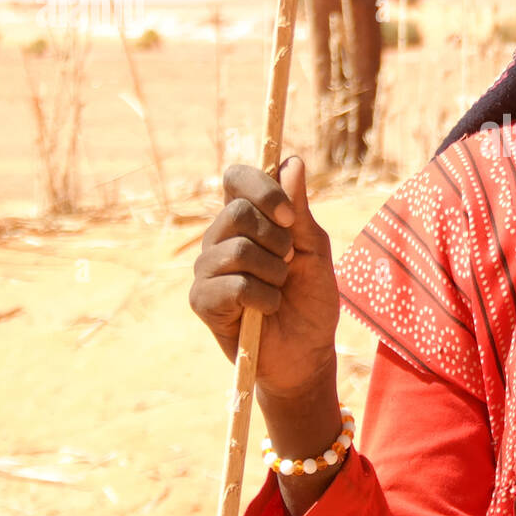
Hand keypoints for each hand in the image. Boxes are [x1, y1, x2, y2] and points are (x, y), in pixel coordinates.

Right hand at [189, 156, 339, 398]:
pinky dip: (263, 298)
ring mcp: (207, 269)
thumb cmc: (311, 299)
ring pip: (237, 250)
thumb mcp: (314, 250)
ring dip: (273, 272)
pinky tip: (267, 309)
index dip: (261, 187)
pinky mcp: (202, 300)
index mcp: (247, 220)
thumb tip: (291, 162)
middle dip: (277, 239)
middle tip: (289, 262)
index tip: (289, 215)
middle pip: (237, 212)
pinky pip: (233, 285)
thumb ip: (300, 211)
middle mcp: (220, 238)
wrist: (307, 353)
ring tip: (279, 289)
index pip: (236, 178)